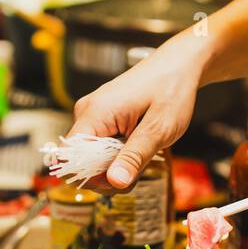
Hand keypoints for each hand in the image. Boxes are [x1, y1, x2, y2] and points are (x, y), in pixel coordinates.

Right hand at [67, 43, 202, 190]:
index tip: (119, 179)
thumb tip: (115, 182)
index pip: (69, 158)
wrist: (179, 66)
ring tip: (142, 156)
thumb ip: (134, 157)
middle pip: (80, 162)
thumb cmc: (171, 90)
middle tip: (138, 170)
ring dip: (116, 167)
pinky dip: (119, 157)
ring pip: (92, 159)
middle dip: (108, 176)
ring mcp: (93, 116)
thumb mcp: (158, 129)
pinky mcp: (102, 120)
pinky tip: (137, 149)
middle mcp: (86, 114)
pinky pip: (101, 148)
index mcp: (94, 114)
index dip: (90, 177)